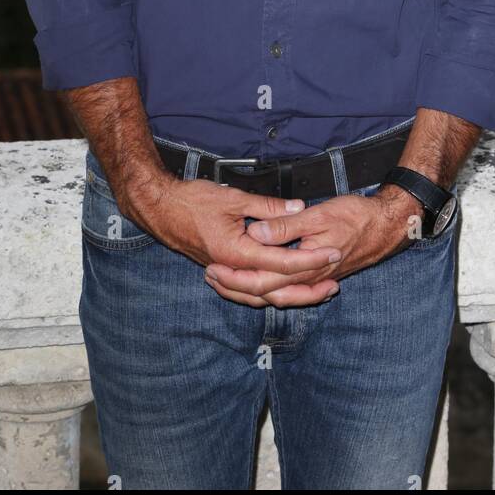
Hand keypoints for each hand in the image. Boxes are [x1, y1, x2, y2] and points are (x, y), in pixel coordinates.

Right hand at [126, 170, 344, 292]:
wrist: (161, 209)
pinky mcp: (223, 271)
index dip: (310, 259)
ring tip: (317, 292)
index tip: (332, 253)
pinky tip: (283, 289)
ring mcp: (227, 273)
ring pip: (263, 296)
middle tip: (333, 282)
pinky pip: (249, 292)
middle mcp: (233, 269)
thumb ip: (268, 207)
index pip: (282, 262)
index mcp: (237, 252)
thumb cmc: (192, 201)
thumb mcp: (234, 198)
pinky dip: (270, 293)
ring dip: (291, 295)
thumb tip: (298, 208)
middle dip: (307, 287)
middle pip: (276, 290)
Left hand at [203, 186, 422, 307]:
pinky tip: (261, 283)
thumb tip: (256, 233)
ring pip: (276, 294)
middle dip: (235, 287)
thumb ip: (286, 226)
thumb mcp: (319, 215)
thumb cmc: (356, 217)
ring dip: (250, 290)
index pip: (261, 280)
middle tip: (211, 276)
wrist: (388, 226)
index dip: (234, 277)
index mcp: (303, 266)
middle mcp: (306, 279)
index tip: (213, 267)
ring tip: (226, 281)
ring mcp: (313, 280)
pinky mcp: (318, 275)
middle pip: (264, 293)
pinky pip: (289, 289)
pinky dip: (270, 288)